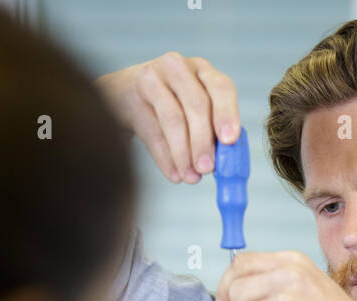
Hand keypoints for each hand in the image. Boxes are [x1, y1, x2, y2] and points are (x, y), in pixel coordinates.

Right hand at [95, 53, 239, 182]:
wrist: (127, 96)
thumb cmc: (173, 106)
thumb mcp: (195, 114)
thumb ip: (211, 135)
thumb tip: (221, 166)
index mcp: (204, 72)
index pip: (221, 87)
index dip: (227, 114)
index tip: (229, 140)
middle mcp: (180, 68)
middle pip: (197, 104)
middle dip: (203, 141)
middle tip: (207, 169)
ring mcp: (154, 76)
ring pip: (173, 117)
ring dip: (183, 153)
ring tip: (190, 177)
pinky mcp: (132, 94)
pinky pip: (152, 131)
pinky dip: (165, 158)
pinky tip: (174, 175)